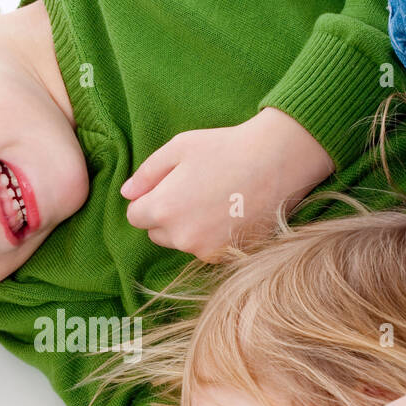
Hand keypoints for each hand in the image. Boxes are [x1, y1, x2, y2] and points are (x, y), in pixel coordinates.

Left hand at [121, 107, 333, 260]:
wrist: (279, 161)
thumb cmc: (227, 148)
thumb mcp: (179, 148)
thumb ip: (147, 173)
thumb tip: (127, 194)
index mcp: (163, 209)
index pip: (135, 216)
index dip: (149, 199)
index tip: (169, 185)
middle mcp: (181, 237)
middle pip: (158, 234)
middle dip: (167, 216)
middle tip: (195, 190)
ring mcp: (207, 250)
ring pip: (184, 243)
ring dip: (191, 228)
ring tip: (216, 199)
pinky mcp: (230, 257)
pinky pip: (208, 250)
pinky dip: (214, 237)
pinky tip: (231, 213)